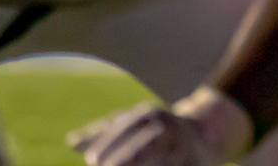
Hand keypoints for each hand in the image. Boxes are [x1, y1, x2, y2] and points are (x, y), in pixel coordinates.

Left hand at [68, 90, 251, 165]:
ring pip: (162, 164)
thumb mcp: (131, 124)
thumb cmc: (156, 131)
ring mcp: (185, 150)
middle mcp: (169, 130)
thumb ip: (102, 133)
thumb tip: (72, 143)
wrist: (204, 137)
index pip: (126, 128)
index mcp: (150, 116)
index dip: (109, 145)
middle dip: (125, 160)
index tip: (92, 161)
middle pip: (146, 147)